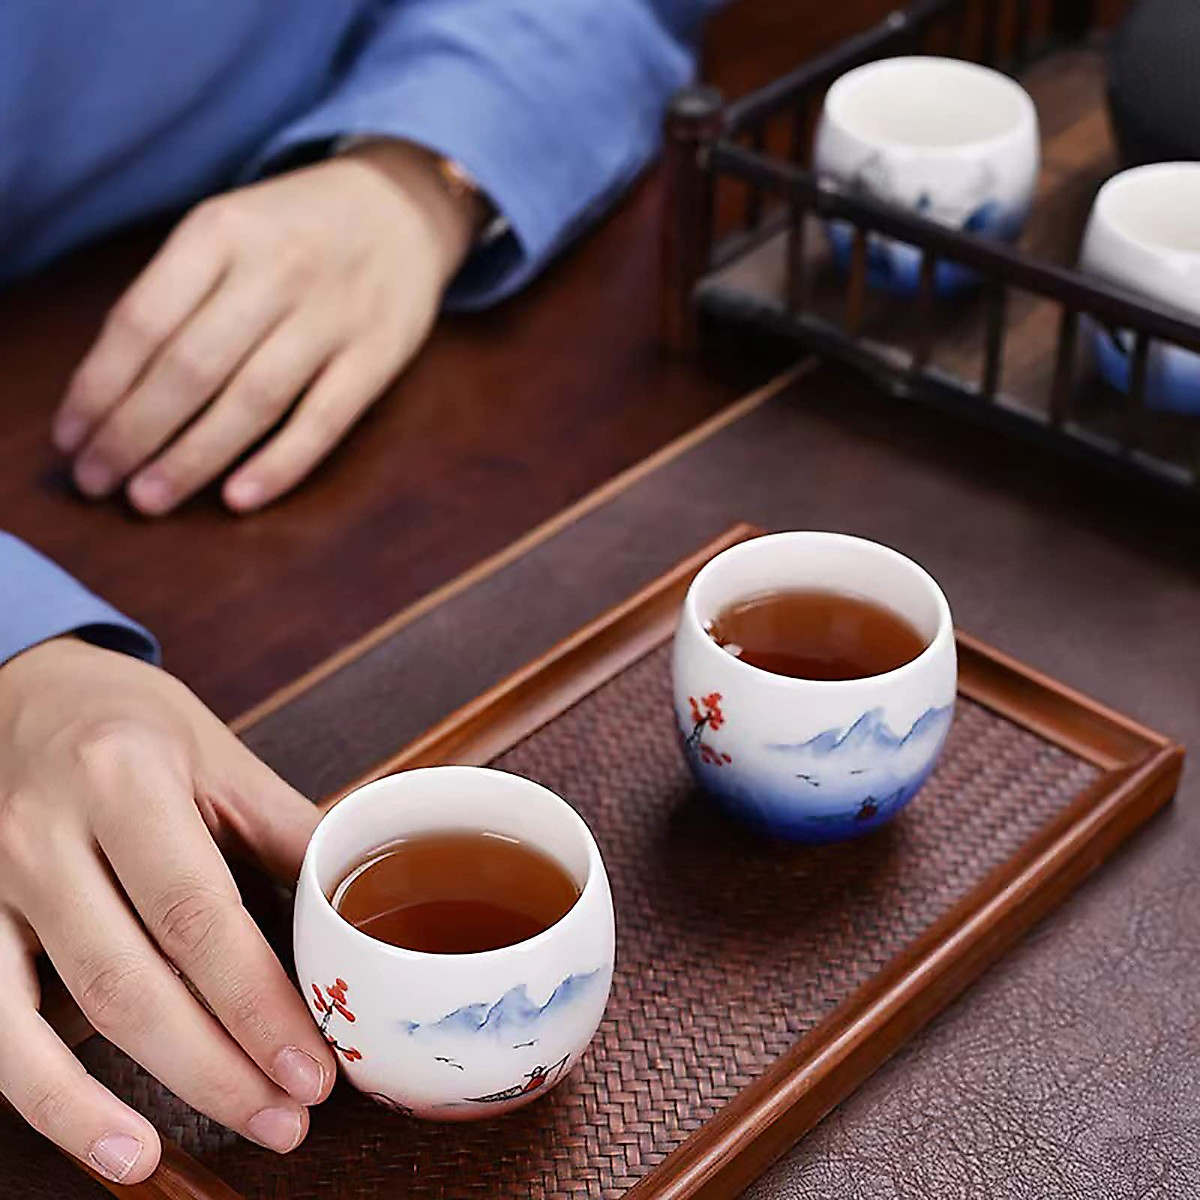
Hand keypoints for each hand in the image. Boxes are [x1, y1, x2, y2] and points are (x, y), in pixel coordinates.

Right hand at [0, 639, 335, 1182]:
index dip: (258, 1002)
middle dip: (222, 1065)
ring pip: (66, 1018)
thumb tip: (360, 904)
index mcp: (125, 782)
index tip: (318, 1064)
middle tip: (294, 1116)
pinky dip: (54, 1102)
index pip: (197, 915)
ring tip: (236, 1135)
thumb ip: (287, 828)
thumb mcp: (217, 753)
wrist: (21, 691)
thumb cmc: (129, 723)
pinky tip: (118, 1147)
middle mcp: (44, 836)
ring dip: (149, 1098)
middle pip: (135, 981)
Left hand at [53, 141, 479, 514]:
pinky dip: (279, 465)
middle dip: (133, 433)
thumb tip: (109, 392)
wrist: (401, 207)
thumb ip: (175, 294)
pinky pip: (323, 422)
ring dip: (192, 458)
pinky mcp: (377, 357)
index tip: (70, 439)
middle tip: (98, 482)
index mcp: (221, 231)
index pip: (143, 321)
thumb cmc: (292, 233)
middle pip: (191, 368)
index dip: (98, 387)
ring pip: (252, 401)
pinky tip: (236, 499)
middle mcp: (277, 270)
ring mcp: (332, 316)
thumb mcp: (225, 231)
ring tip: (148, 499)